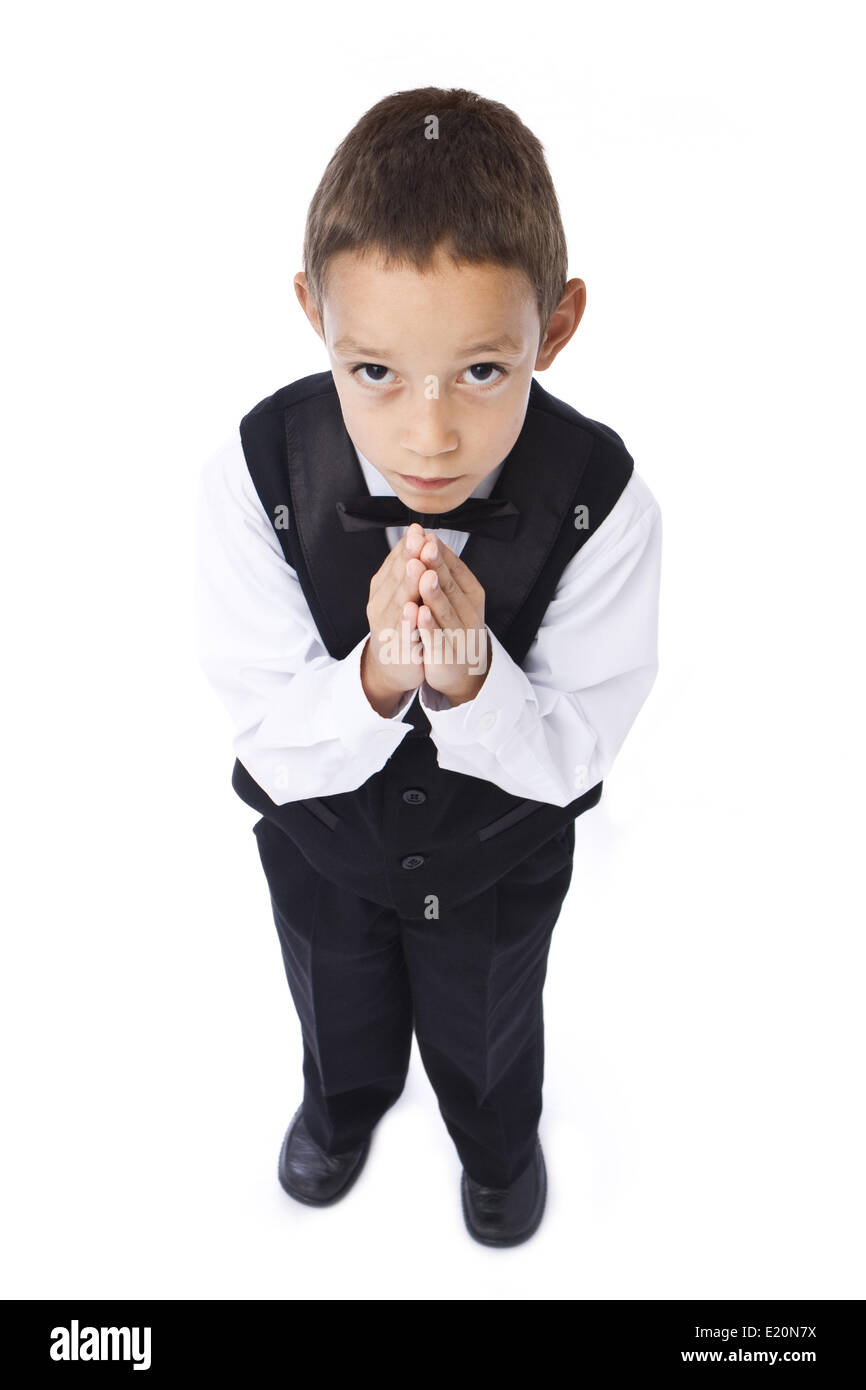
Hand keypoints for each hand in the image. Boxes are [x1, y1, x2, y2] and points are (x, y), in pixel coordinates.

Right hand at [362, 523, 427, 710]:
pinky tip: (413, 609)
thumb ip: (408, 569)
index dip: (407, 546)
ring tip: (417, 566)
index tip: (419, 529)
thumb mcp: (402, 593)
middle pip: (396, 577)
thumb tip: (418, 535)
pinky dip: (406, 621)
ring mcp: (386, 626)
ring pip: (398, 602)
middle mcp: (380, 604)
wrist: (393, 665)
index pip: (395, 562)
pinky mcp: (395, 648)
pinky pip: (401, 633)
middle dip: (408, 558)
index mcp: (383, 588)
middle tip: (419, 539)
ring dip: (407, 584)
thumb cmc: (402, 625)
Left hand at [415, 534, 490, 704]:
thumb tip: (428, 537)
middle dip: (436, 565)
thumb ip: (444, 571)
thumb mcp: (453, 597)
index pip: (455, 569)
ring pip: (444, 611)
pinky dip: (428, 625)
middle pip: (450, 585)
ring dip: (433, 591)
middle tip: (425, 544)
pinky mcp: (446, 656)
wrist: (458, 670)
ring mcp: (459, 635)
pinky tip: (419, 612)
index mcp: (471, 594)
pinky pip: (437, 638)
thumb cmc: (451, 626)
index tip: (426, 534)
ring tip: (423, 572)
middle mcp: (469, 613)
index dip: (440, 553)